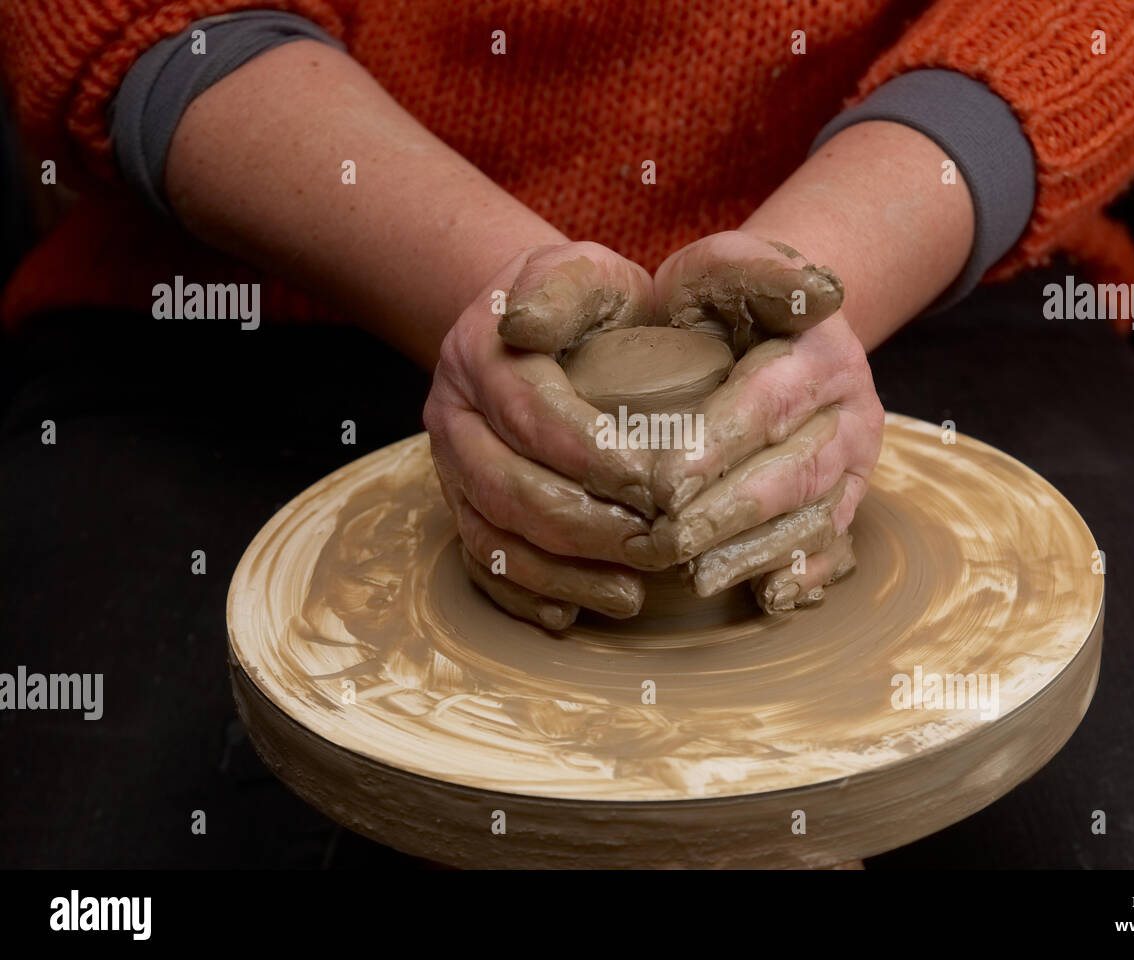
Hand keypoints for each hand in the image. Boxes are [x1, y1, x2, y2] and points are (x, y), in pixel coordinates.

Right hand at [424, 242, 668, 629]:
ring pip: (492, 534)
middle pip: (509, 487)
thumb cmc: (585, 304)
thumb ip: (568, 286)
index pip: (534, 415)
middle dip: (588, 526)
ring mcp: (449, 465)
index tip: (660, 485)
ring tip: (631, 594)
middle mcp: (452, 413)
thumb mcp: (585, 271)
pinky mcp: (460, 502)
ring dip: (562, 574)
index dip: (596, 456)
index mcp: (481, 353)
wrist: (535, 323)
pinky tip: (571, 614)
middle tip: (657, 548)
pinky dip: (523, 593)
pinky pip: (480, 561)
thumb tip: (526, 326)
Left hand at [649, 231, 884, 610]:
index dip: (718, 445)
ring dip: (759, 551)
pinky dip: (805, 572)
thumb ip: (744, 266)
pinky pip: (836, 539)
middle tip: (667, 543)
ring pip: (815, 513)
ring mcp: (858, 457)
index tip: (662, 483)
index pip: (768, 403)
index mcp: (821, 349)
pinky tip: (769, 598)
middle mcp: (852, 407)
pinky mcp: (853, 493)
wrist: (782, 328)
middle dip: (730, 513)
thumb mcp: (722, 266)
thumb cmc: (728, 302)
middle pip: (794, 470)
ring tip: (701, 577)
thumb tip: (811, 290)